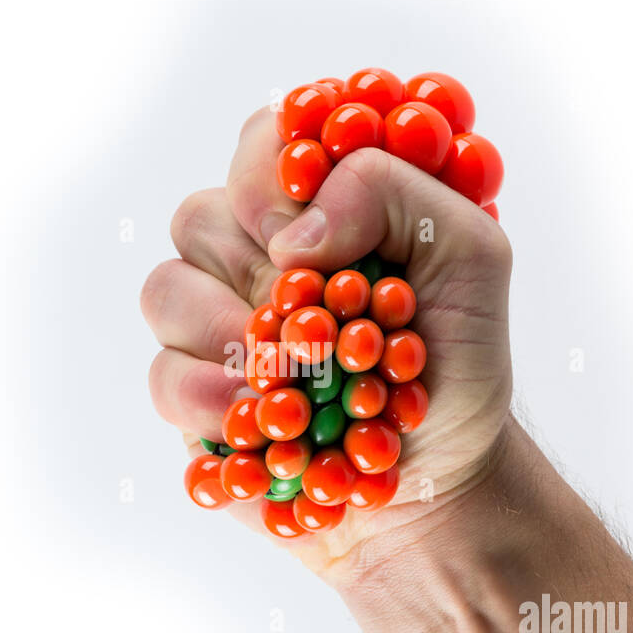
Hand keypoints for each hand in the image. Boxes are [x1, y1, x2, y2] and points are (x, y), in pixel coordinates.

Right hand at [141, 107, 513, 581]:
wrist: (438, 489)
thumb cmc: (458, 369)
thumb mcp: (470, 259)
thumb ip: (394, 196)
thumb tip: (291, 230)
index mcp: (320, 211)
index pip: (261, 143)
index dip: (269, 174)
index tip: (310, 231)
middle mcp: (260, 258)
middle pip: (198, 214)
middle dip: (248, 261)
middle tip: (301, 308)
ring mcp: (220, 326)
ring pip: (164, 288)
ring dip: (226, 330)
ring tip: (287, 374)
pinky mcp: (197, 396)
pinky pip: (162, 373)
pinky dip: (209, 395)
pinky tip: (259, 417)